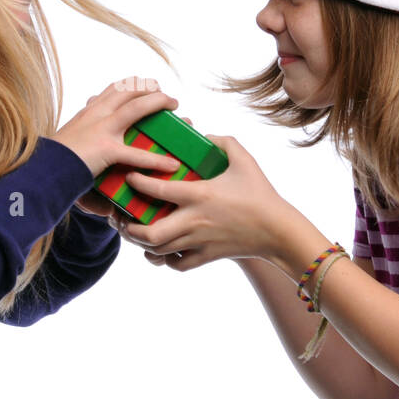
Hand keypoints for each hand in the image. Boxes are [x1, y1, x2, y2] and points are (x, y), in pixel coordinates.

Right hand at [56, 77, 183, 180]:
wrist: (41, 170)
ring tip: (175, 106)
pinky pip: (136, 153)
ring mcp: (102, 129)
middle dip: (150, 87)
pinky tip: (171, 164)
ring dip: (158, 103)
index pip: (112, 89)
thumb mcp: (71, 147)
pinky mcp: (106, 149)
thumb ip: (87, 152)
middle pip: (128, 89)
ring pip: (136, 107)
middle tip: (165, 93)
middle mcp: (95, 114)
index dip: (131, 85)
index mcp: (87, 112)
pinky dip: (156, 160)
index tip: (143, 84)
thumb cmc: (52, 160)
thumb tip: (95, 161)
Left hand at [108, 133, 291, 270]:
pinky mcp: (207, 257)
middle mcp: (194, 221)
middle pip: (149, 233)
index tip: (128, 175)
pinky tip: (161, 250)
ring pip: (158, 251)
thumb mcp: (244, 160)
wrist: (278, 230)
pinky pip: (177, 265)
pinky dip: (164, 259)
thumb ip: (223, 141)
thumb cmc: (261, 193)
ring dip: (141, 244)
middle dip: (129, 228)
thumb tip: (205, 134)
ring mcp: (199, 242)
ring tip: (133, 233)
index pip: (157, 190)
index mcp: (199, 195)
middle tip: (120, 217)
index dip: (137, 182)